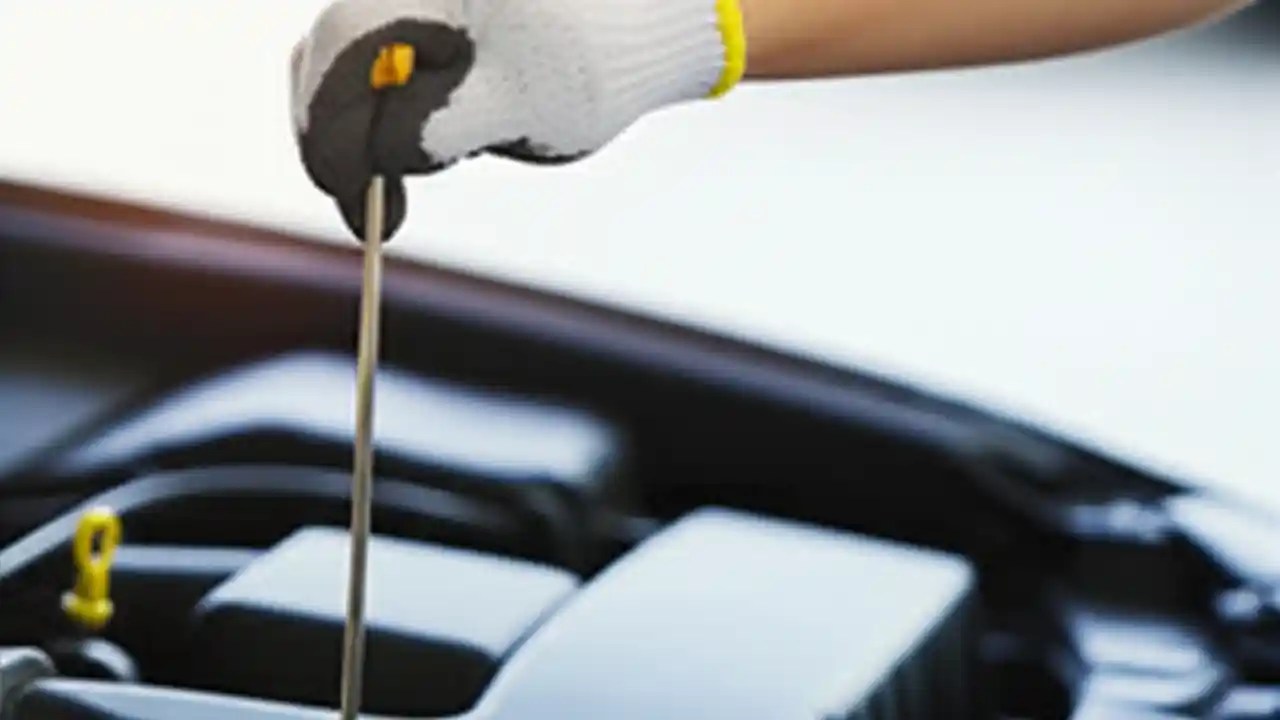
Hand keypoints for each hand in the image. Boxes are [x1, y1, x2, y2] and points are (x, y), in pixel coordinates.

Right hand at [290, 0, 745, 239]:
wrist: (656, 18)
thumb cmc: (593, 61)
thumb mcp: (508, 108)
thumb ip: (426, 131)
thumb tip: (364, 155)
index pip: (339, 58)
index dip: (330, 140)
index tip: (353, 207)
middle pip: (330, 53)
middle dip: (339, 134)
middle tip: (368, 206)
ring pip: (355, 56)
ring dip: (367, 119)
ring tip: (415, 169)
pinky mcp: (439, 9)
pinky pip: (389, 53)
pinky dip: (394, 100)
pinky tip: (434, 135)